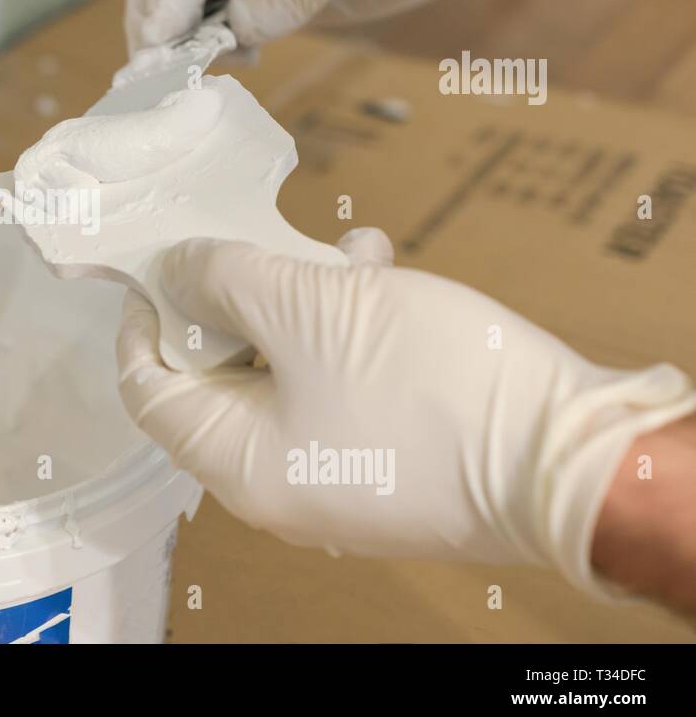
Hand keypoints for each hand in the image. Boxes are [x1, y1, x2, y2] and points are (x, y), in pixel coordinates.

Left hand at [115, 231, 695, 596]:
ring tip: (341, 250)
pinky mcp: (388, 451)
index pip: (149, 391)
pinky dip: (350, 324)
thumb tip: (174, 267)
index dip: (144, 318)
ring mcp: (337, 469)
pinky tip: (379, 270)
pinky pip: (341, 381)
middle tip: (255, 238)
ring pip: (288, 367)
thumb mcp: (310, 309)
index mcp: (238, 464)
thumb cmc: (428, 387)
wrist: (572, 459)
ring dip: (303, 298)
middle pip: (219, 374)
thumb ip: (226, 280)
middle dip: (238, 295)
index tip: (158, 259)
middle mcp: (278, 479)